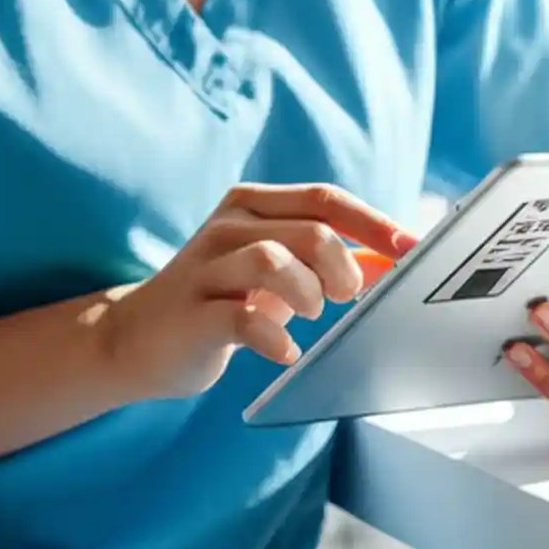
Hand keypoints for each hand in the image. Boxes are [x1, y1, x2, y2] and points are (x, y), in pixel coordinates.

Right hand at [96, 184, 417, 399]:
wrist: (135, 338)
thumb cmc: (220, 299)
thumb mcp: (277, 273)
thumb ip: (328, 261)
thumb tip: (391, 260)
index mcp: (251, 205)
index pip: (326, 198)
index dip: (374, 223)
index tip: (413, 250)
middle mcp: (227, 225)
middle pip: (310, 229)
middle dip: (345, 267)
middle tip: (348, 297)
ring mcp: (205, 267)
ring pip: (273, 259)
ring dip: (309, 292)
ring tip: (311, 314)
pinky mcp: (192, 312)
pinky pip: (242, 318)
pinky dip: (276, 338)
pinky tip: (283, 350)